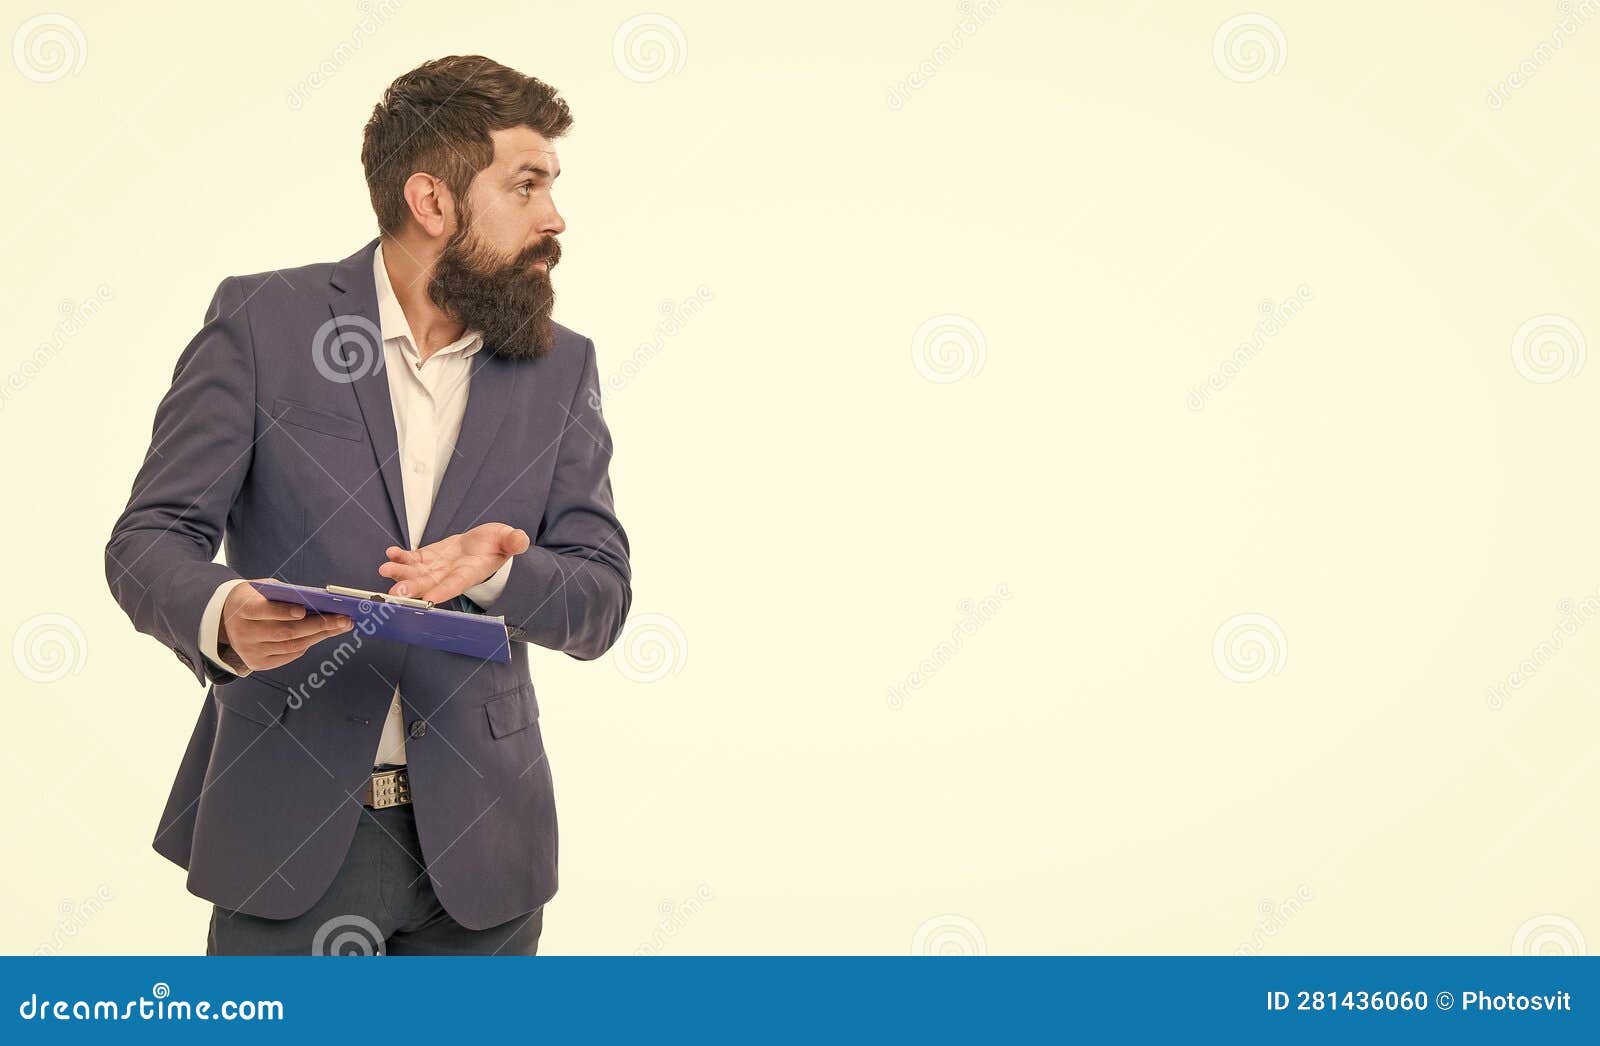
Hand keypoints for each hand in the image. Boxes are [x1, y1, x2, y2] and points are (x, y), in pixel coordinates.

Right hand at [217, 578, 353, 671]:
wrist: (226, 619)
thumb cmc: (253, 598)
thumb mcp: (262, 589)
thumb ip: (284, 594)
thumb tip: (319, 601)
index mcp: (242, 609)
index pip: (261, 611)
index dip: (281, 612)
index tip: (303, 611)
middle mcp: (243, 633)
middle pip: (284, 632)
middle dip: (318, 625)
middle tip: (344, 619)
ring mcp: (250, 651)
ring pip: (290, 645)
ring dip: (319, 636)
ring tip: (341, 626)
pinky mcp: (257, 663)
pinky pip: (288, 655)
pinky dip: (306, 645)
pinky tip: (322, 635)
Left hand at [378, 522, 529, 604]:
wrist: (485, 544)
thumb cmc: (498, 544)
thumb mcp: (508, 540)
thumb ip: (513, 541)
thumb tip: (521, 540)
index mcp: (469, 573)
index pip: (454, 585)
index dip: (442, 591)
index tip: (429, 599)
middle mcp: (449, 575)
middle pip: (428, 585)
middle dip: (411, 589)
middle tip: (395, 593)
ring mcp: (436, 567)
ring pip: (415, 574)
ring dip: (399, 573)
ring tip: (385, 569)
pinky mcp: (428, 558)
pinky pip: (411, 560)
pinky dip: (400, 558)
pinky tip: (391, 554)